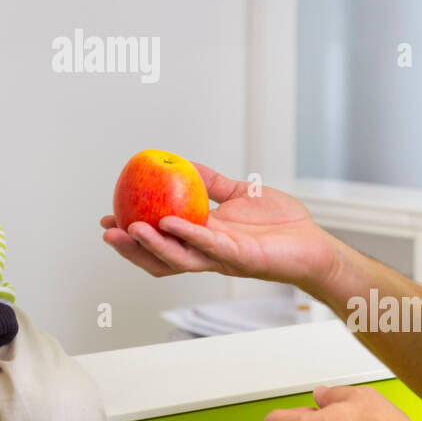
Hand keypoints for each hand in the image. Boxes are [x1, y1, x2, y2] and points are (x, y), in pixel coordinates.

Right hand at [100, 163, 337, 289]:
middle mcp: (207, 251)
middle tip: (108, 230)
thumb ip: (213, 183)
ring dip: (150, 245)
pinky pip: (207, 244)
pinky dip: (186, 234)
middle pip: (159, 255)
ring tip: (128, 230)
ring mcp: (221, 256)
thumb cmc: (282, 224)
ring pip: (177, 256)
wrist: (313, 243)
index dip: (133, 233)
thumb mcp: (241, 194)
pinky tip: (168, 222)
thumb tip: (184, 163)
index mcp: (204, 237)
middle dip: (131, 247)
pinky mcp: (239, 257)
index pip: (160, 239)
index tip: (110, 219)